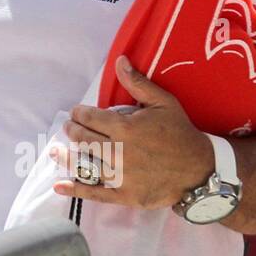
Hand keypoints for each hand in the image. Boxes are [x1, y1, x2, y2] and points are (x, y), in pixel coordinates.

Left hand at [52, 55, 215, 208]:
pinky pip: (95, 193)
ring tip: (55, 152)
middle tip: (69, 128)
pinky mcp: (124, 195)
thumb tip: (119, 61)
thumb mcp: (163, 102)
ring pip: (85, 164)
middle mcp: (118, 152)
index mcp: (125, 128)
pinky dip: (75, 189)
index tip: (77, 113)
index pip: (90, 118)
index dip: (80, 114)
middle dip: (73, 131)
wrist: (201, 169)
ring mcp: (120, 175)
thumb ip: (138, 83)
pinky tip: (59, 186)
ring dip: (66, 157)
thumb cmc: (180, 133)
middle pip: (84, 139)